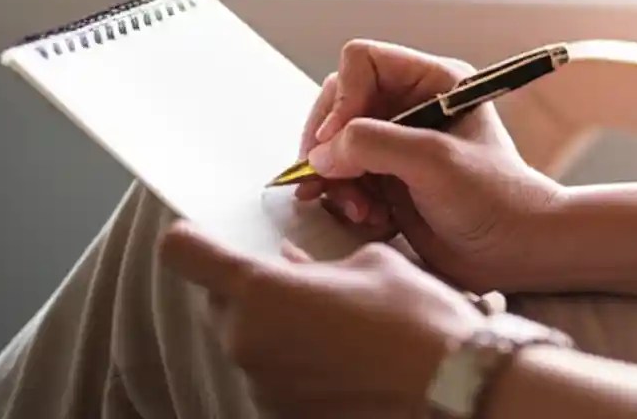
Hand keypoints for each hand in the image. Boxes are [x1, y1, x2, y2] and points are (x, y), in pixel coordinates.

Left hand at [159, 222, 484, 417]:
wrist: (452, 389)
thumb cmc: (414, 318)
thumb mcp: (369, 264)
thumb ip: (317, 262)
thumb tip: (292, 263)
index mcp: (261, 292)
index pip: (184, 253)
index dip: (191, 238)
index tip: (206, 235)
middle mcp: (247, 342)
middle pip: (219, 300)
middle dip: (247, 286)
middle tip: (296, 279)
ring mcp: (262, 386)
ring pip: (247, 339)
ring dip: (273, 325)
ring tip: (330, 321)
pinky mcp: (281, 414)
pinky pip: (272, 374)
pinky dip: (293, 360)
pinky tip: (339, 355)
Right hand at [293, 40, 566, 291]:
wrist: (517, 251)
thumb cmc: (494, 199)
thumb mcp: (434, 162)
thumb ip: (373, 144)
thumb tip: (320, 152)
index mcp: (433, 81)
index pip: (362, 62)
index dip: (342, 98)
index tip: (336, 141)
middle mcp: (412, 105)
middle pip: (339, 103)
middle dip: (329, 146)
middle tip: (328, 183)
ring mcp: (398, 143)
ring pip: (334, 145)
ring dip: (336, 180)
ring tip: (360, 211)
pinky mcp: (389, 178)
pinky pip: (344, 177)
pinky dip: (346, 199)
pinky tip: (373, 220)